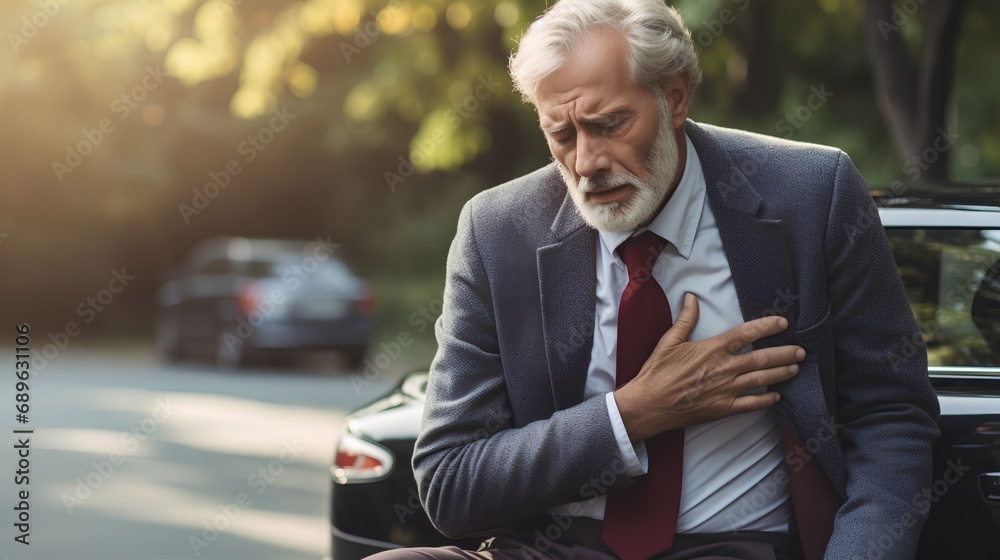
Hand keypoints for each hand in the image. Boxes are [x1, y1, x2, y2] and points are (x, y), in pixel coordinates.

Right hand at [615, 293, 803, 442]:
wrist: (649, 404)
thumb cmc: (657, 372)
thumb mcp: (669, 341)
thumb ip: (686, 319)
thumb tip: (691, 297)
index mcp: (712, 349)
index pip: (746, 333)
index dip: (767, 327)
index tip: (782, 323)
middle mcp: (723, 368)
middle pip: (762, 358)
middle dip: (785, 353)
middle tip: (801, 351)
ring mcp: (725, 390)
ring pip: (762, 380)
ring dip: (781, 374)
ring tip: (795, 368)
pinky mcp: (723, 409)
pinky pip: (751, 404)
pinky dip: (766, 400)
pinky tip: (776, 396)